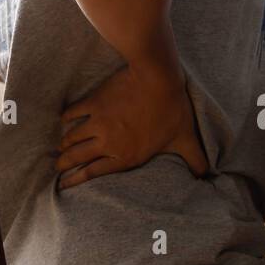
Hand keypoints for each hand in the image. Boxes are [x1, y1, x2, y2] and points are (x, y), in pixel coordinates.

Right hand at [55, 64, 207, 189]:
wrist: (157, 79)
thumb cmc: (172, 109)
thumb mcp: (185, 138)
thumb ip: (194, 160)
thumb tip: (206, 176)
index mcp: (126, 155)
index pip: (93, 174)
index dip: (75, 181)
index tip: (63, 185)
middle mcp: (107, 143)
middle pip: (76, 158)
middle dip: (64, 165)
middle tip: (57, 168)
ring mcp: (98, 123)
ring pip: (71, 138)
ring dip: (64, 146)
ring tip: (60, 149)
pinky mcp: (94, 102)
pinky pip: (72, 113)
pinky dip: (65, 119)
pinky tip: (63, 121)